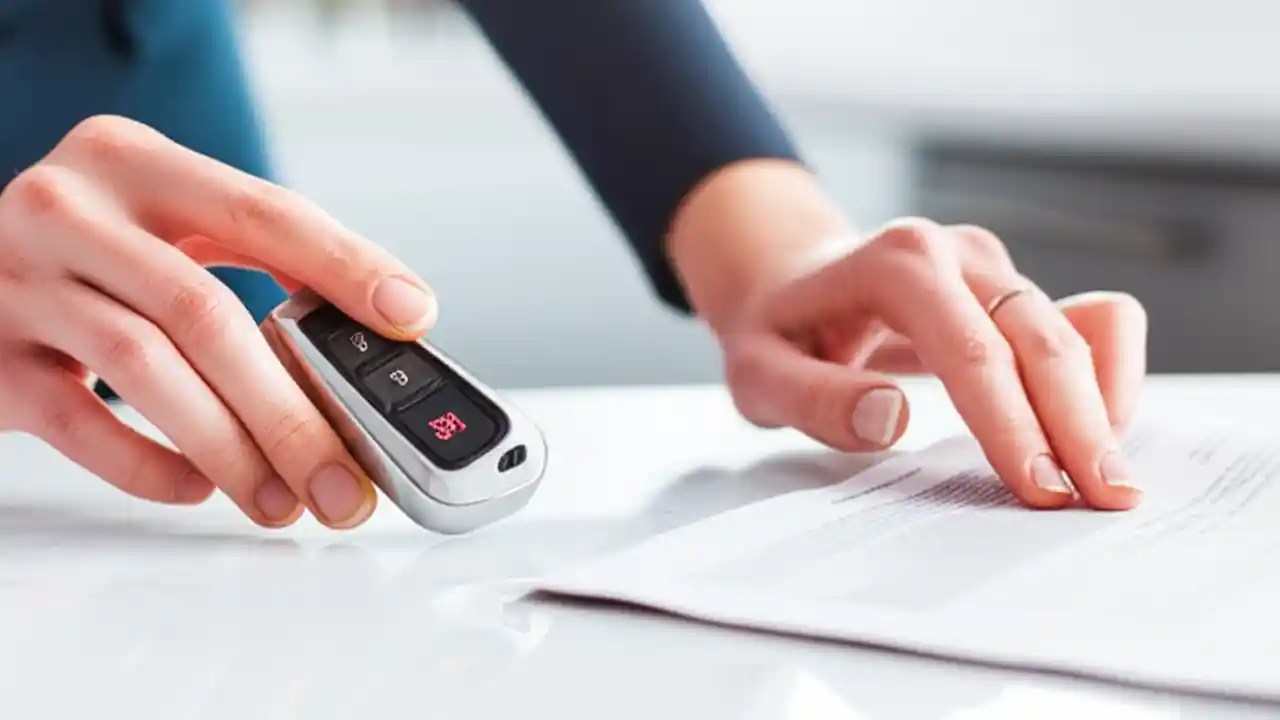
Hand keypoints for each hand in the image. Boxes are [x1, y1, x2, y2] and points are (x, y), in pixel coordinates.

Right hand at [0, 116, 437, 527]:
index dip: (345, 265)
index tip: (410, 317)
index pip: (262, 211)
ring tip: (286, 501)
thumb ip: (249, 265)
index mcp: (133, 162)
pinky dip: (150, 465)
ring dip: (233, 450)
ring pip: (147, 371)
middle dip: (293, 411)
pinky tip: (197, 486)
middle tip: (347, 481)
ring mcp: (17, 280)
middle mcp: (69, 209)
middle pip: (208, 314)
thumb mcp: (159, 227)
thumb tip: (367, 345)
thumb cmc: (82, 253)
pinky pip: (81, 423)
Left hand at [669, 162, 1145, 509]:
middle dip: (1079, 424)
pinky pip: (1090, 319)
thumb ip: (815, 398)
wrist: (787, 281)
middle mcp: (955, 253)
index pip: (971, 351)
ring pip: (1072, 334)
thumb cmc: (775, 334)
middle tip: (1106, 501)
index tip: (1041, 490)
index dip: (1011, 424)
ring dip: (1099, 407)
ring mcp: (991, 266)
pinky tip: (1094, 431)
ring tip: (1107, 481)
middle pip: (1039, 339)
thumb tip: (890, 420)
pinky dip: (1105, 372)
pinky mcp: (1013, 286)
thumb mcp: (758, 374)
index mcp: (896, 262)